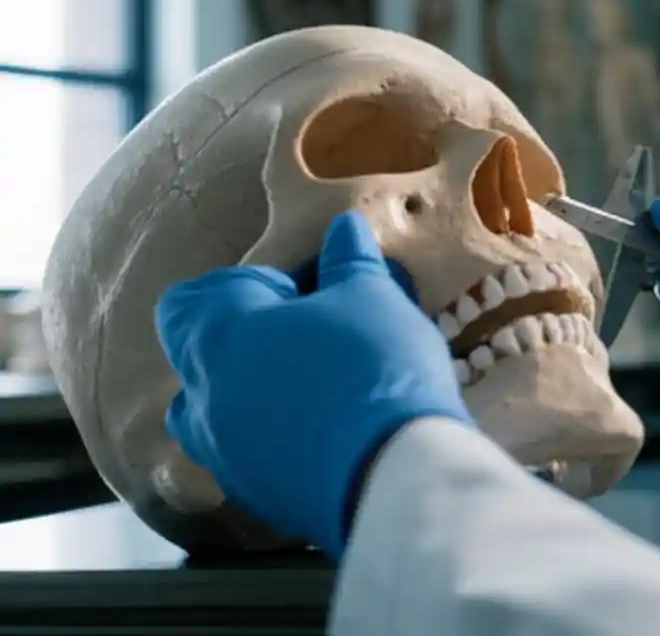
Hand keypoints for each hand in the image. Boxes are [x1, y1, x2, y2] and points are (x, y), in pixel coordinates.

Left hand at [157, 211, 470, 556]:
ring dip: (255, 396)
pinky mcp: (255, 495)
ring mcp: (224, 452)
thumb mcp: (374, 298)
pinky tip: (332, 436)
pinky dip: (279, 442)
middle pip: (200, 356)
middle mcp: (203, 396)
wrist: (394, 477)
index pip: (197, 295)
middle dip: (249, 342)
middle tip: (313, 338)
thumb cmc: (374, 370)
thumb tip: (344, 231)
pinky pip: (251, 458)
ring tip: (315, 391)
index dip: (250, 286)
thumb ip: (350, 262)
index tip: (308, 292)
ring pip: (218, 414)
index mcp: (217, 335)